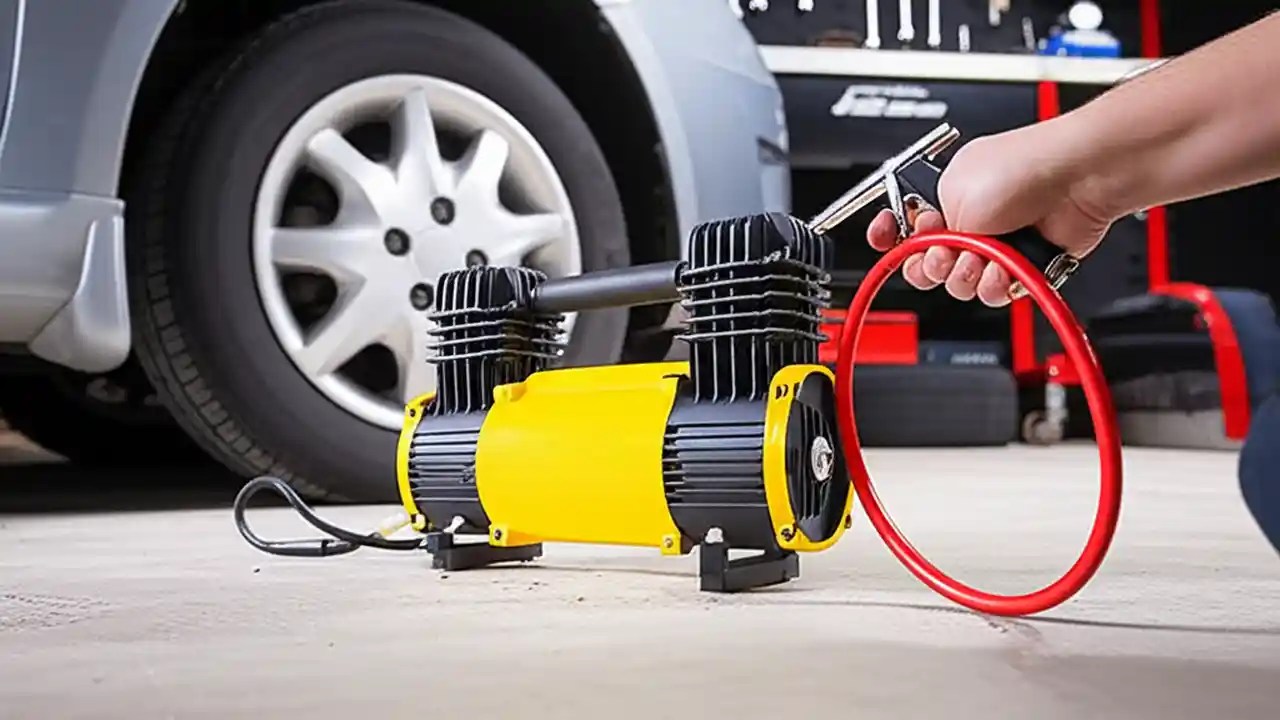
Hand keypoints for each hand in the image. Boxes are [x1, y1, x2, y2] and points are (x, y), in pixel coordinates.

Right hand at [866, 125, 1114, 305]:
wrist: (1077, 181)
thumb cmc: (1022, 170)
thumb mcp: (952, 192)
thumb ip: (927, 226)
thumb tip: (920, 243)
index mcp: (946, 194)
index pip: (907, 226)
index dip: (894, 238)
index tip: (885, 242)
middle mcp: (971, 220)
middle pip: (931, 265)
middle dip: (932, 266)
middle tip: (944, 254)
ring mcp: (999, 244)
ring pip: (962, 284)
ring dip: (967, 276)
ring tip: (982, 258)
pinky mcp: (1025, 265)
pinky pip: (996, 293)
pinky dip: (998, 285)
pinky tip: (1006, 268)